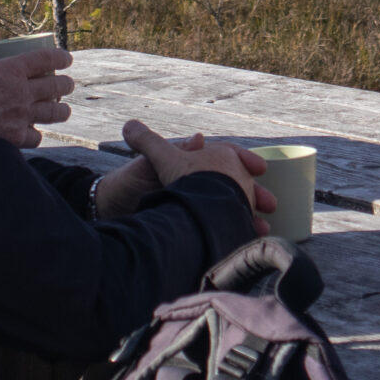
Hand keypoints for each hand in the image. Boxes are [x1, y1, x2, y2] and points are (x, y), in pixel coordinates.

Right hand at [0, 26, 76, 148]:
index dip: (61, 57)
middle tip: (68, 84)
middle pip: (56, 86)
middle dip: (66, 84)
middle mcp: (21, 92)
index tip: (67, 59)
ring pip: (53, 113)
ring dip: (62, 110)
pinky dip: (37, 133)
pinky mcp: (13, 137)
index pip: (46, 58)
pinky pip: (36, 136)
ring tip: (63, 110)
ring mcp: (20, 116)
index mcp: (10, 70)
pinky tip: (35, 131)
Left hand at [109, 119, 274, 235]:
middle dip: (253, 193)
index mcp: (189, 163)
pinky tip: (245, 240)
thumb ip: (173, 151)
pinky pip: (219, 227)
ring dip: (247, 216)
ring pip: (229, 207)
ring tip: (260, 228)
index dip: (243, 161)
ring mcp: (195, 203)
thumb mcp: (147, 164)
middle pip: (233, 184)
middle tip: (269, 203)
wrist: (109, 211)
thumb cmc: (127, 184)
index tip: (259, 168)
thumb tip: (200, 138)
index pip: (224, 157)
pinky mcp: (192, 225)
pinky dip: (234, 232)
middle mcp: (196, 182)